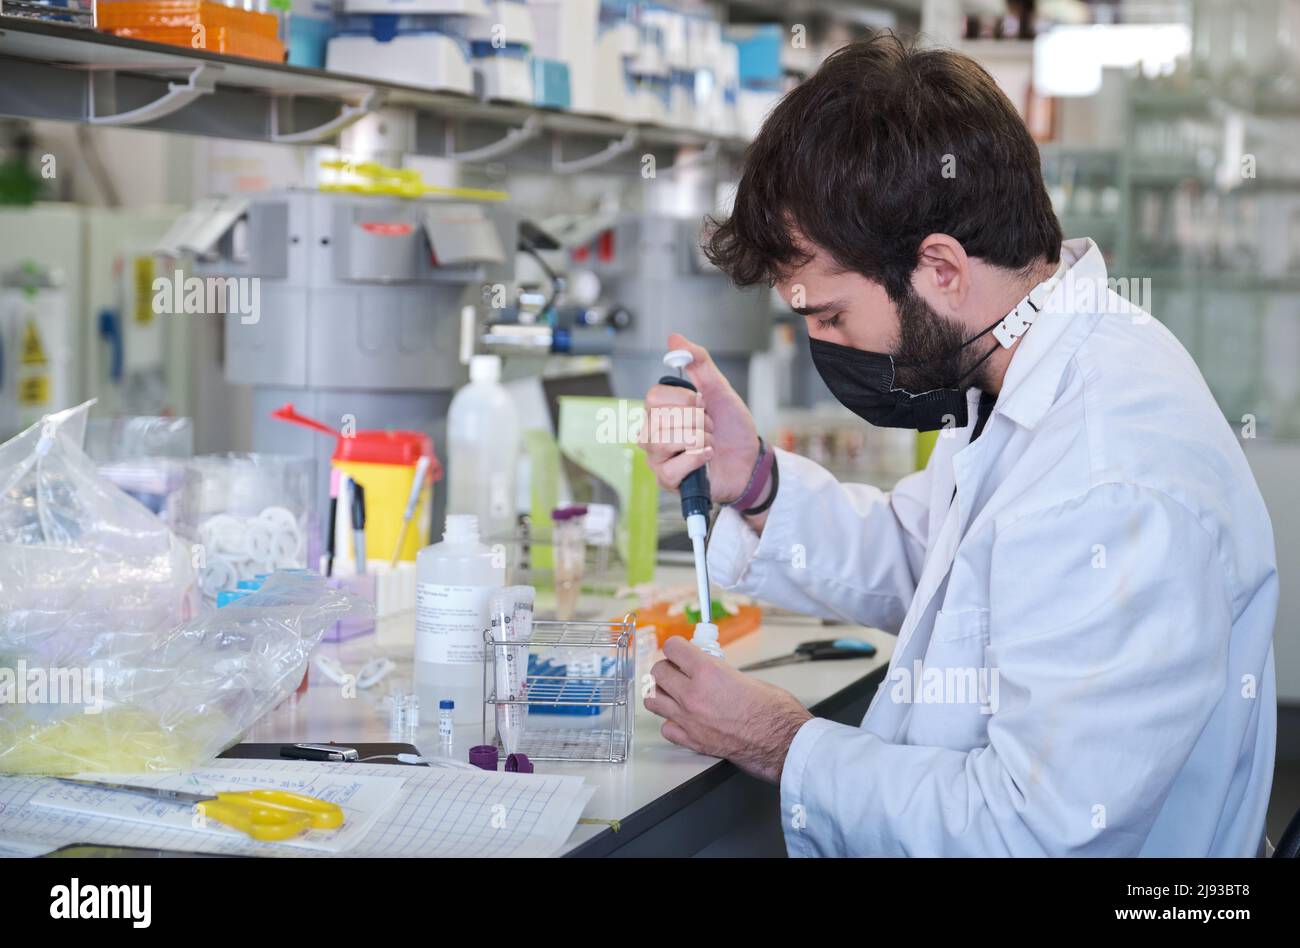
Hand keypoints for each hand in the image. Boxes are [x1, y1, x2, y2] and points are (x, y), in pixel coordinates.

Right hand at [637, 332, 759, 503]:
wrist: (751, 459)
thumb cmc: (731, 428)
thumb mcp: (719, 389)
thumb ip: (698, 362)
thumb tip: (674, 338)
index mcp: (662, 410)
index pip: (654, 396)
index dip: (684, 399)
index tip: (703, 404)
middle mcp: (653, 433)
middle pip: (658, 418)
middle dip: (695, 420)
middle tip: (708, 426)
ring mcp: (657, 458)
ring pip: (662, 441)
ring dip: (697, 438)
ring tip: (709, 441)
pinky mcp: (667, 480)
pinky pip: (672, 467)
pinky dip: (697, 458)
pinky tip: (707, 456)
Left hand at [644, 636, 812, 783]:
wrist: (780, 742)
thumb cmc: (773, 712)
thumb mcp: (745, 677)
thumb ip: (718, 671)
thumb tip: (707, 668)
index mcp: (707, 672)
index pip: (672, 648)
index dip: (676, 647)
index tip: (680, 650)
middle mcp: (692, 695)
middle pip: (658, 672)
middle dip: (668, 667)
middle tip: (678, 670)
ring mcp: (688, 719)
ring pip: (652, 699)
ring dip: (662, 693)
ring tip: (675, 692)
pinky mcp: (691, 740)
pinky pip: (666, 728)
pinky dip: (671, 722)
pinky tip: (683, 718)